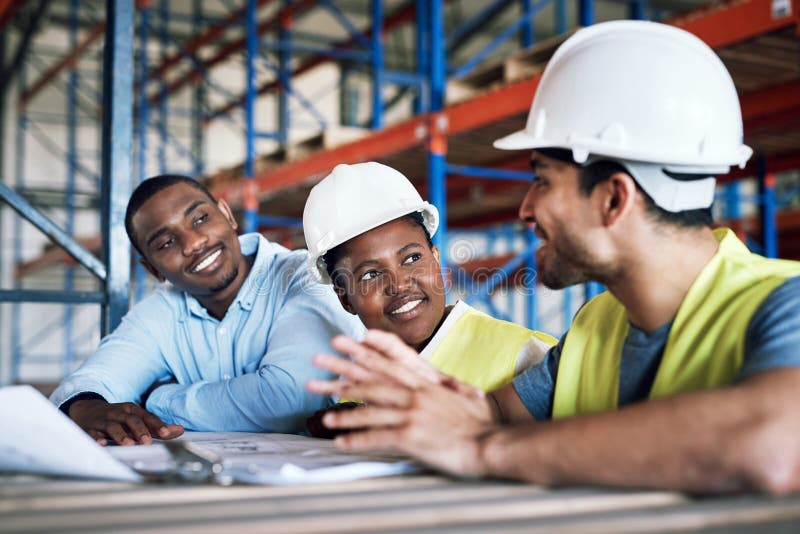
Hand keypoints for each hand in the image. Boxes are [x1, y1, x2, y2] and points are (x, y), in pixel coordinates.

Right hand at [69, 399, 183, 445]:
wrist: (86, 410)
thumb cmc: (117, 417)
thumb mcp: (135, 418)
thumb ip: (156, 426)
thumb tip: (179, 430)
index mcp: (132, 410)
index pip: (147, 417)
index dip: (158, 425)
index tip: (168, 433)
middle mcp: (119, 413)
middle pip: (132, 420)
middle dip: (140, 431)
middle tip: (148, 442)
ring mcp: (104, 420)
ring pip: (113, 426)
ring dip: (122, 435)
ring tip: (129, 444)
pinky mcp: (89, 428)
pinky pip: (92, 433)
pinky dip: (97, 438)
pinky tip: (102, 444)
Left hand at [307, 330, 494, 476]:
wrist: (494, 444)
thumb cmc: (484, 424)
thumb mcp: (469, 395)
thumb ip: (452, 386)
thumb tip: (444, 380)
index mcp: (427, 383)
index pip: (390, 361)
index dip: (365, 350)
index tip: (345, 340)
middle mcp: (416, 394)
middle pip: (371, 378)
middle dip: (341, 369)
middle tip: (317, 362)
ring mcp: (412, 414)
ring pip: (368, 408)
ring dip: (343, 411)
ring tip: (323, 415)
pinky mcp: (411, 437)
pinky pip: (376, 437)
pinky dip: (356, 439)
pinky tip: (340, 442)